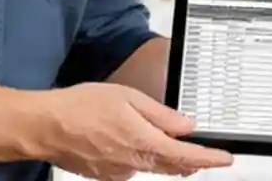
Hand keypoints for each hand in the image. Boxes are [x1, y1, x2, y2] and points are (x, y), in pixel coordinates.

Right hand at [29, 83, 233, 180]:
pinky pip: (131, 168)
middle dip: (192, 162)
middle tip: (206, 155)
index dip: (210, 158)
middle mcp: (134, 164)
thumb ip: (161, 114)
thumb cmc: (80, 107)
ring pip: (152, 167)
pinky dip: (139, 157)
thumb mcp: (127, 98)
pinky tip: (129, 142)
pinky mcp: (105, 175)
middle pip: (173, 167)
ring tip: (169, 145)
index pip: (187, 156)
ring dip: (165, 159)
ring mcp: (118, 173)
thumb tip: (186, 124)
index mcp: (143, 143)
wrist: (45, 127)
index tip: (226, 158)